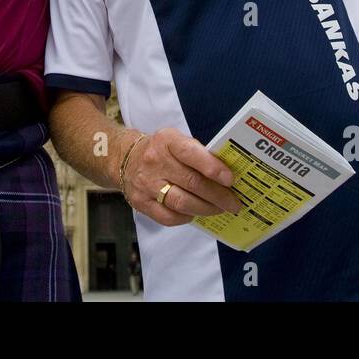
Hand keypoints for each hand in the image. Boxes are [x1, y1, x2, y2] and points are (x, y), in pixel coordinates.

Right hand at [121, 128, 242, 226]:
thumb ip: (198, 154)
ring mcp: (146, 183)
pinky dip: (186, 217)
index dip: (213, 168)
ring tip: (219, 209)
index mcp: (167, 141)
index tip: (230, 180)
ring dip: (206, 209)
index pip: (192, 154)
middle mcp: (154, 161)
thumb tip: (226, 177)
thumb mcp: (176, 141)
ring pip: (182, 202)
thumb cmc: (161, 150)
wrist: (125, 157)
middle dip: (218, 195)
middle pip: (192, 183)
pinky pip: (168, 217)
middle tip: (233, 203)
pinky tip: (195, 213)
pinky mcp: (140, 202)